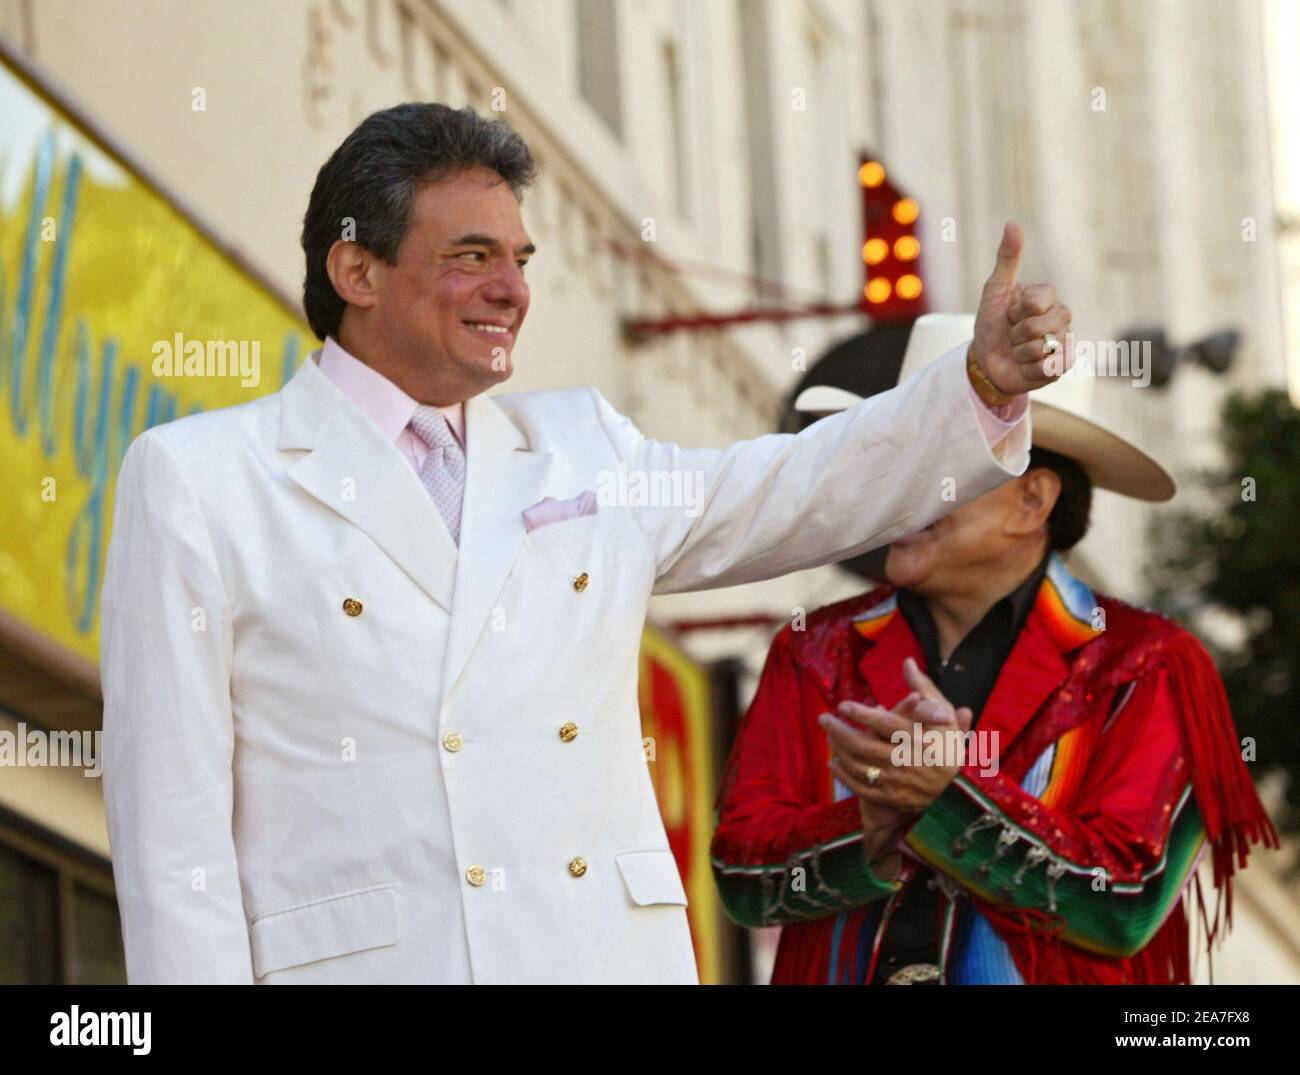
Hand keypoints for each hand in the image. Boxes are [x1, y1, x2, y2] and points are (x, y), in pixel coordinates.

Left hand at [819, 657, 972, 815]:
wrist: (955, 793)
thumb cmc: (947, 746)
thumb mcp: (943, 715)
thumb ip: (924, 688)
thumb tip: (906, 661)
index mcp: (920, 739)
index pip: (886, 724)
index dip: (863, 714)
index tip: (843, 705)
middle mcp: (907, 762)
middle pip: (865, 746)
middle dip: (839, 731)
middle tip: (823, 718)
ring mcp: (898, 783)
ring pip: (859, 766)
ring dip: (839, 750)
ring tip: (829, 735)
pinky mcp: (891, 799)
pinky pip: (861, 787)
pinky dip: (844, 774)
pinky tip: (834, 761)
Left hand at [970, 220, 1072, 395]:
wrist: (986, 361)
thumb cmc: (991, 323)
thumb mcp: (995, 290)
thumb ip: (1007, 259)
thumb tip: (1013, 223)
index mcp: (1049, 297)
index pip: (1038, 300)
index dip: (1017, 310)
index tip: (1010, 313)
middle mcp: (1062, 317)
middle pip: (1042, 325)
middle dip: (1018, 333)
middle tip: (1012, 334)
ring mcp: (1064, 342)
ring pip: (1043, 348)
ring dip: (1020, 352)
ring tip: (1018, 350)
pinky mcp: (1062, 367)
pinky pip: (1049, 367)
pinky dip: (1028, 369)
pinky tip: (1026, 366)